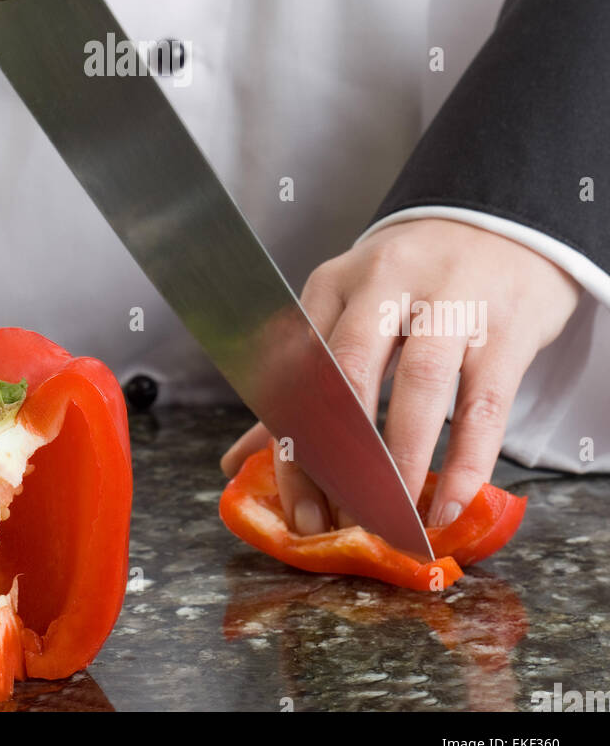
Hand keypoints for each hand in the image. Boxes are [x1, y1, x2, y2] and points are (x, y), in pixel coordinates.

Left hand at [221, 218, 580, 533]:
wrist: (500, 223)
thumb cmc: (414, 282)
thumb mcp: (352, 313)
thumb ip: (304, 386)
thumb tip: (240, 460)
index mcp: (334, 285)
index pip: (300, 369)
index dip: (294, 444)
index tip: (297, 508)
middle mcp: (386, 286)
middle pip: (349, 373)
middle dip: (339, 457)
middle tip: (337, 522)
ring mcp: (449, 303)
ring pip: (419, 384)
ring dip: (401, 460)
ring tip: (392, 521)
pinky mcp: (505, 328)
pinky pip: (484, 404)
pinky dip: (467, 461)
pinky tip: (449, 504)